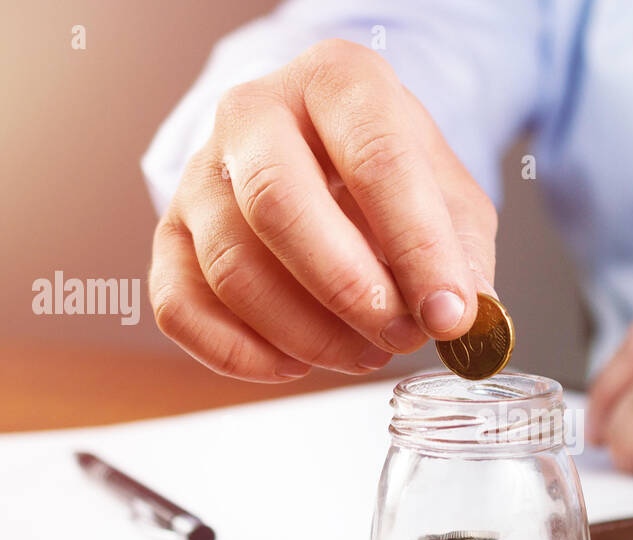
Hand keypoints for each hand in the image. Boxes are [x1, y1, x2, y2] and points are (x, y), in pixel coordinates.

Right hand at [148, 40, 495, 381]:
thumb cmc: (390, 179)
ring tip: (363, 352)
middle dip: (348, 291)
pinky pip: (180, 306)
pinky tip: (294, 363)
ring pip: (232, 267)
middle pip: (278, 204)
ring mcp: (200, 174)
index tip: (448, 314)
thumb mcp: (450, 201)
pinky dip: (239, 353)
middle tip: (400, 337)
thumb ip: (461, 257)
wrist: (326, 160)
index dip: (417, 248)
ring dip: (306, 333)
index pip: (376, 159)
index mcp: (338, 82)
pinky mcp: (169, 235)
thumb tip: (463, 319)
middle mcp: (254, 113)